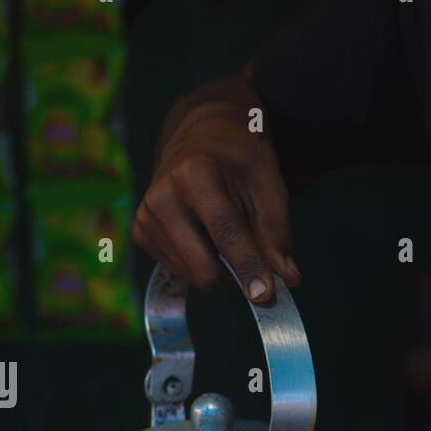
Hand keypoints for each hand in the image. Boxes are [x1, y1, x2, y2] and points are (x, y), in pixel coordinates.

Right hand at [133, 95, 298, 302]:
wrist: (202, 134)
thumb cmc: (239, 158)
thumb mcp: (268, 184)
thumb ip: (277, 233)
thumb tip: (289, 279)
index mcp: (194, 174)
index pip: (225, 234)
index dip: (248, 267)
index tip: (265, 296)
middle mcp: (161, 196)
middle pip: (204, 268)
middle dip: (234, 274)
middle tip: (254, 258)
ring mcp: (145, 216)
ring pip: (193, 275)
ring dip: (219, 267)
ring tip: (225, 232)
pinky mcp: (140, 233)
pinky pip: (179, 271)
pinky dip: (200, 262)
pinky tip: (205, 234)